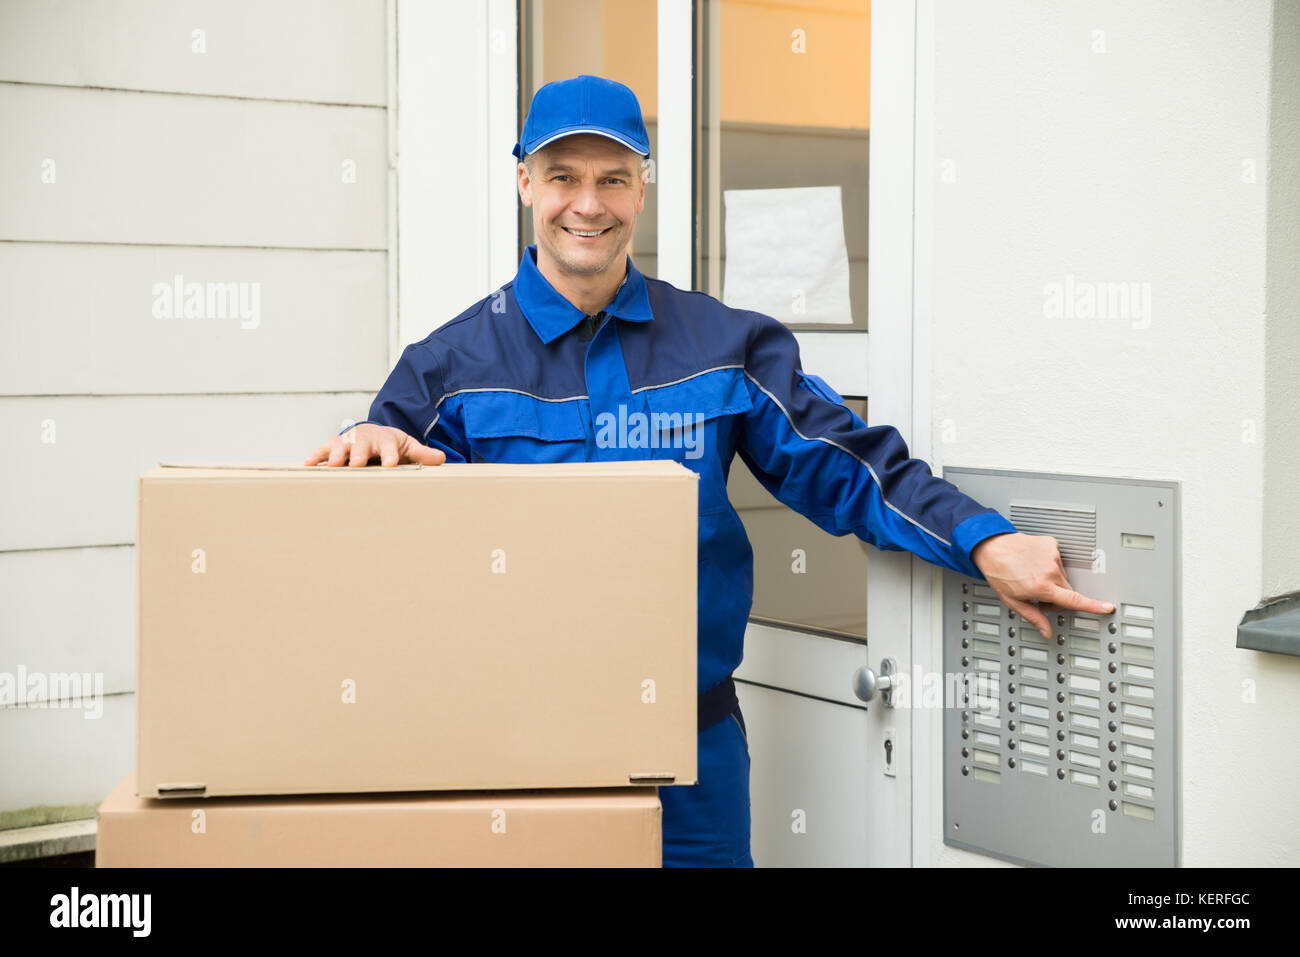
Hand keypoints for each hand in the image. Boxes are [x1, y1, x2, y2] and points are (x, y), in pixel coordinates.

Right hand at [304, 423, 446, 467]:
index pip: (389, 448)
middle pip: (362, 446)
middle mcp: (366, 439)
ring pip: (341, 447)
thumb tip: (442, 459)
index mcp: (386, 440)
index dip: (390, 456)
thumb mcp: (408, 446)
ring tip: (332, 465)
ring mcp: (348, 441)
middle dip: (359, 455)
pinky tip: (308, 464)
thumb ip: (422, 454)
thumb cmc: (391, 444)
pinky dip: (316, 455)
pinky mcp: (333, 445)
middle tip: (357, 464)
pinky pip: (323, 450)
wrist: (374, 433)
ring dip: (336, 455)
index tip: (391, 464)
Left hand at [970, 532, 1113, 639]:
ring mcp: (1052, 556)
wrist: (991, 547)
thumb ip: (1034, 617)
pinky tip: (1034, 563)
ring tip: (1031, 575)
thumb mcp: (1013, 601)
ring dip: (1052, 580)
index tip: (1108, 607)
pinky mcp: (1051, 544)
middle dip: (1056, 597)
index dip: (1093, 605)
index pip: (1073, 600)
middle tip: (1036, 594)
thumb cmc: (999, 573)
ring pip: (1061, 576)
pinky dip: (1048, 564)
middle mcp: (1050, 571)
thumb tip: (1046, 632)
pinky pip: (1057, 560)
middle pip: (1066, 591)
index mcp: (1042, 586)